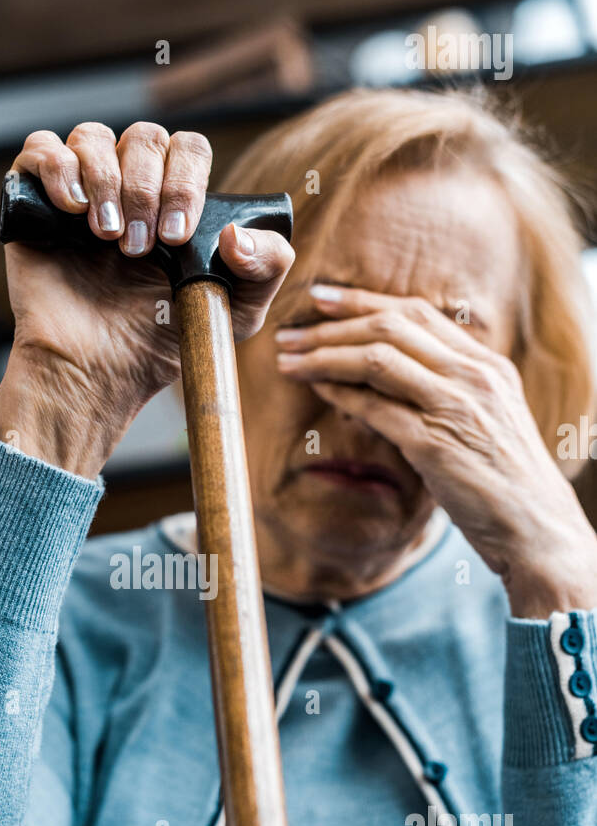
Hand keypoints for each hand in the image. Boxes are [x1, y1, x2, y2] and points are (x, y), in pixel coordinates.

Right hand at [0, 121, 293, 477]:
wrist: (97, 373)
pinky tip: (71, 209)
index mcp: (174, 201)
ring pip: (92, 136)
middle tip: (139, 247)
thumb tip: (238, 231)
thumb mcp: (238, 311)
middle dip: (147, 188)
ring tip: (106, 237)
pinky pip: (40, 147)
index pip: (189, 148)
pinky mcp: (35, 203)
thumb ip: (268, 266)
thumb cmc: (159, 343)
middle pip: (145, 137)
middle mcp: (129, 189)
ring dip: (105, 181)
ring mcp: (81, 193)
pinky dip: (57, 167)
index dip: (186, 179)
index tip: (177, 235)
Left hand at [275, 285, 596, 616]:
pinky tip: (318, 390)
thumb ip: (447, 389)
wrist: (535, 527)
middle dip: (331, 326)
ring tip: (289, 360)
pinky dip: (342, 395)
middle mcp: (473, 376)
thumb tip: (387, 374)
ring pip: (378, 360)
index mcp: (486, 364)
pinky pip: (377, 408)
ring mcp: (455, 407)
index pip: (416, 313)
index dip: (362, 301)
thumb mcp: (485, 417)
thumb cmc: (503, 478)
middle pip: (390, 327)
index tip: (322, 298)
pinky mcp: (435, 445)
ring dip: (325, 356)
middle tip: (290, 331)